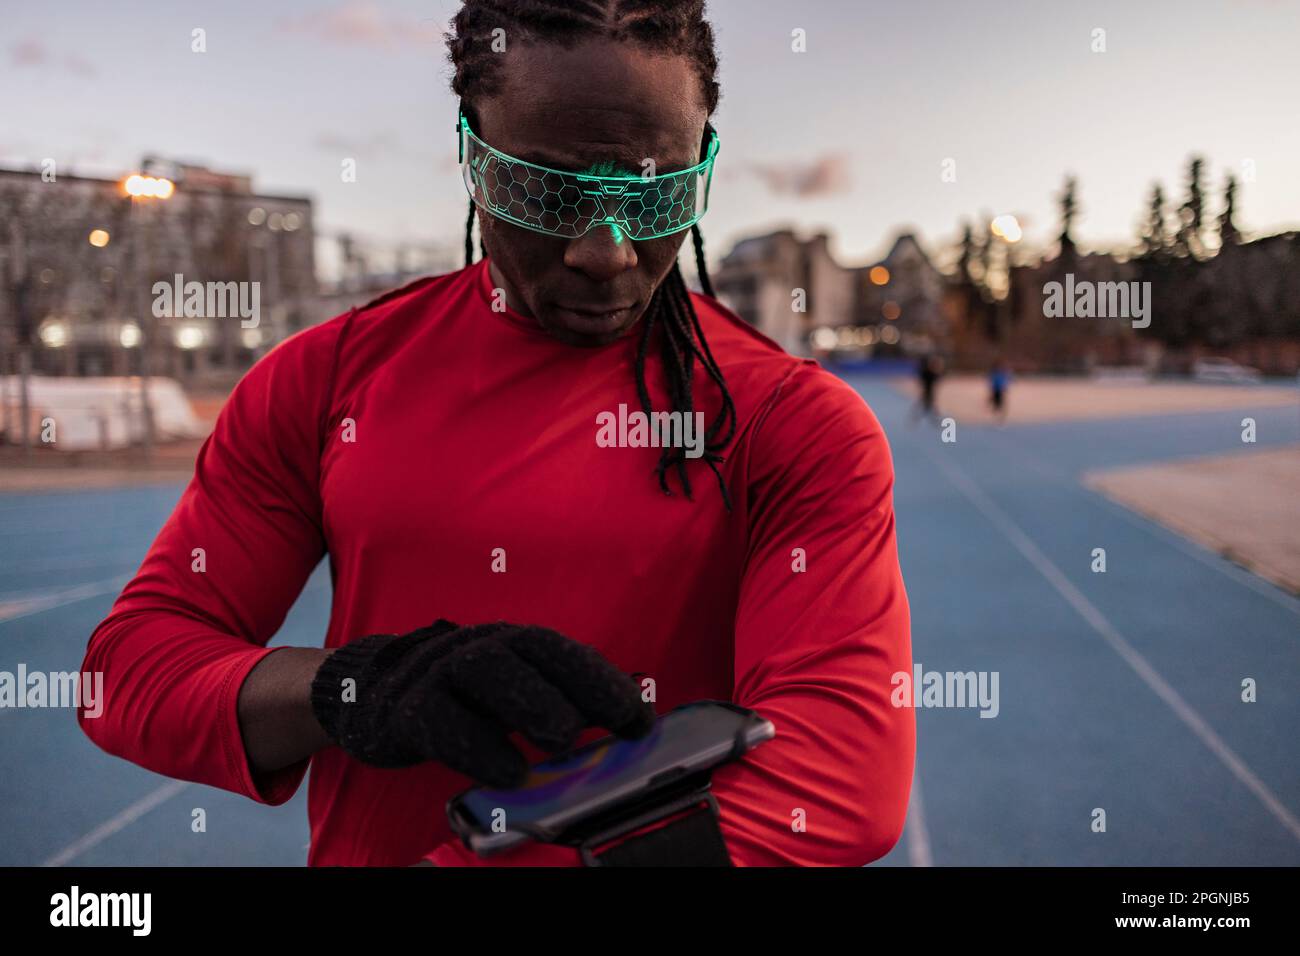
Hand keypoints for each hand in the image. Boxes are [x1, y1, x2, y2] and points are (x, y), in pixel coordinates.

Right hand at [310, 619, 652, 786]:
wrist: (369, 692)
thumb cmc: (460, 698)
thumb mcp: (512, 693)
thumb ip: (562, 703)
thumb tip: (628, 729)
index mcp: (512, 643)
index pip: (563, 652)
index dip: (604, 679)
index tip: (641, 718)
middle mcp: (478, 645)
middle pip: (529, 649)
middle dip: (578, 681)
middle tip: (614, 719)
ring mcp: (439, 672)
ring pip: (486, 671)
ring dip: (531, 702)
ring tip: (564, 739)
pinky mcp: (406, 708)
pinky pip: (441, 721)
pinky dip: (478, 747)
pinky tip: (509, 772)